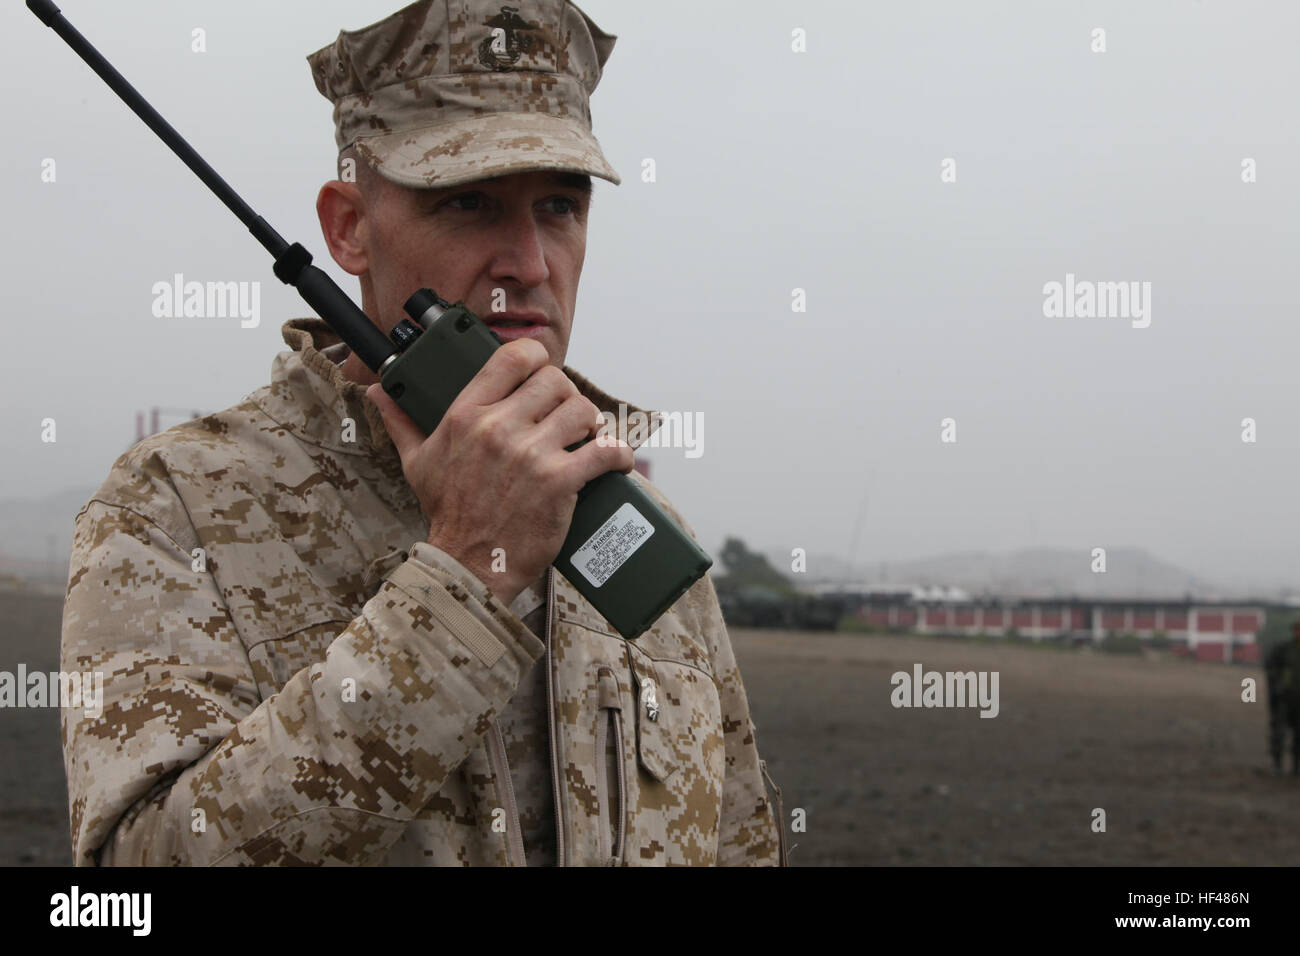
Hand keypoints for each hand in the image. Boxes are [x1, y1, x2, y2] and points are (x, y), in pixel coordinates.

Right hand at [366, 339, 634, 606]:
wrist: (468, 566)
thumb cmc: (447, 514)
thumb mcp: (416, 463)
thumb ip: (402, 422)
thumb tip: (380, 393)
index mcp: (466, 415)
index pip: (513, 358)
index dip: (537, 359)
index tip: (542, 374)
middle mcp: (498, 428)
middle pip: (555, 382)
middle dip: (566, 398)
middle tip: (566, 419)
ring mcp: (530, 455)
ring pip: (583, 411)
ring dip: (592, 425)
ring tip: (587, 441)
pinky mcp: (559, 483)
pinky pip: (604, 451)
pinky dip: (618, 455)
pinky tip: (616, 461)